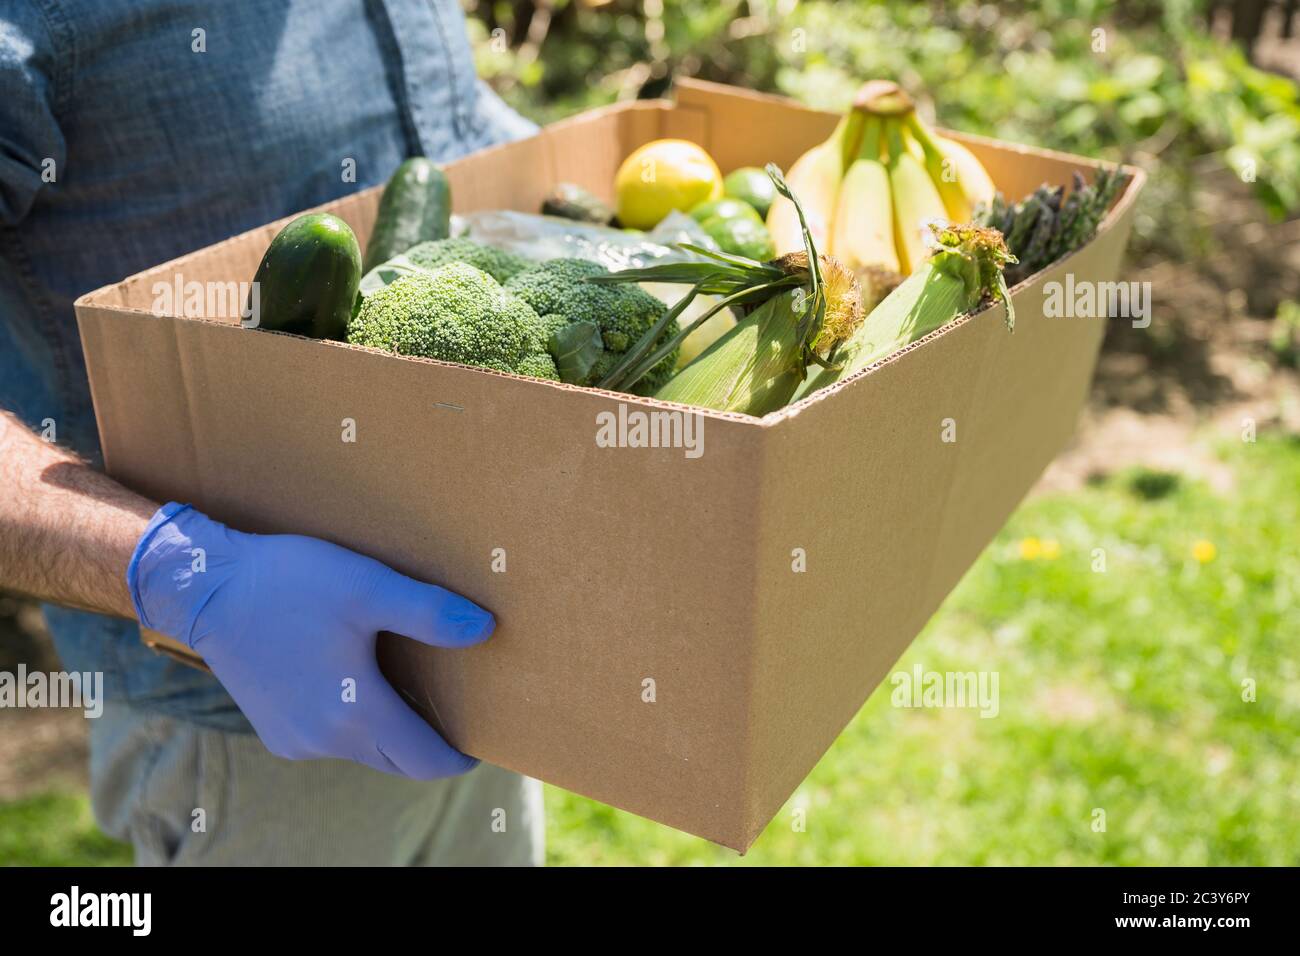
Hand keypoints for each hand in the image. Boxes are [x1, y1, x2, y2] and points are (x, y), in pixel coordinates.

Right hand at [128, 503, 491, 778]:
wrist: (205, 587)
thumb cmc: (289, 583)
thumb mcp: (368, 587)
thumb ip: (428, 612)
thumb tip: (483, 630)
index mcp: (355, 713)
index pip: (424, 759)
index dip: (457, 756)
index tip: (480, 743)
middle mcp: (325, 740)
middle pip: (397, 761)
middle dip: (429, 748)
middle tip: (457, 719)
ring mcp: (296, 739)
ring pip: (364, 751)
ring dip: (391, 734)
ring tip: (414, 696)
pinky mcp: (275, 729)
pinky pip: (331, 740)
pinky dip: (356, 725)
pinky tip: (362, 686)